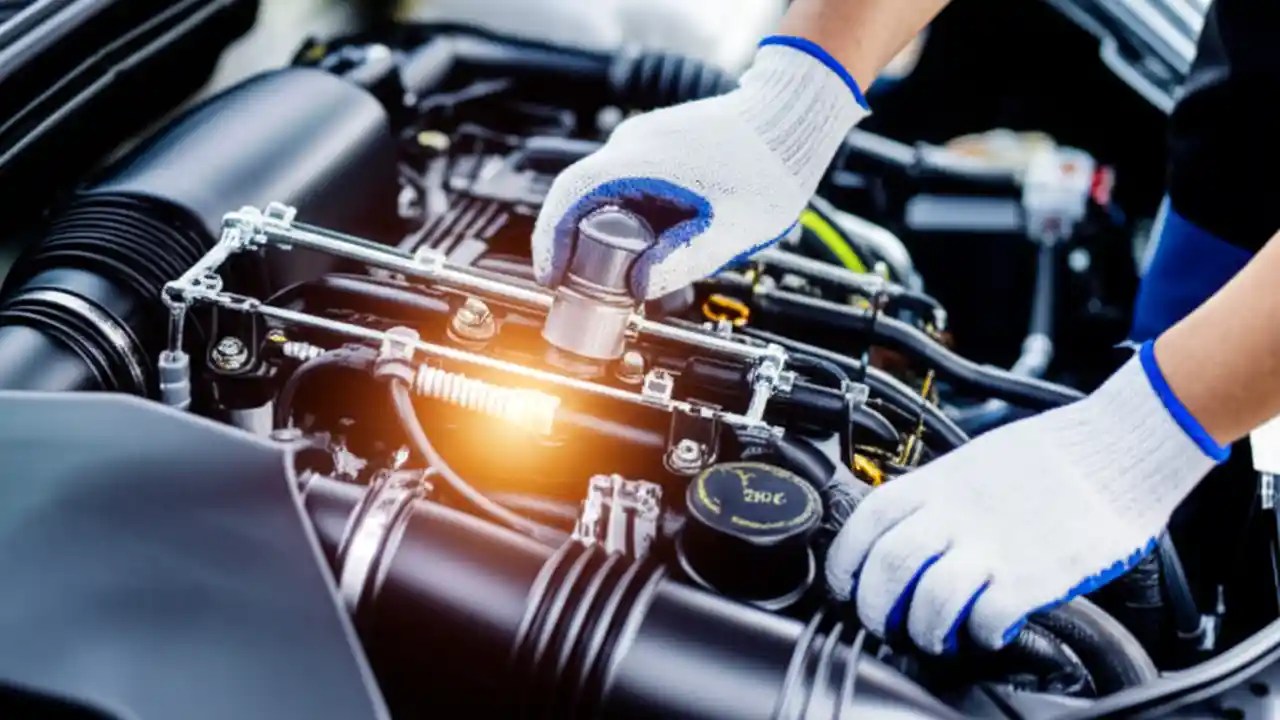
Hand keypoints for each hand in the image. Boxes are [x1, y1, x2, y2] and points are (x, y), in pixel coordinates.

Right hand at [532, 38, 869, 299]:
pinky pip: (627, 188)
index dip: (551, 240)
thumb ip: (681, 262)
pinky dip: (626, 221)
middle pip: (580, 200)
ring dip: (605, 236)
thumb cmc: (768, 168)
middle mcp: (632, 147)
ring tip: (623, 274)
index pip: (569, 198)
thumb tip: (638, 287)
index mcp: (639, 163)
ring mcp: (644, 145)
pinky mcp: (659, 151)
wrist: (792, 121)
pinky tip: (652, 246)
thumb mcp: (729, 231)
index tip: (551, 275)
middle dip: (576, 247)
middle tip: (584, 287)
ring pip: (604, 196)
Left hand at [825, 344, 1226, 654]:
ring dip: (925, 631)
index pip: (865, 522)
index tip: (847, 586)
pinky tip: (990, 630)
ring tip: (937, 638)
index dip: (844, 562)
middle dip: (875, 609)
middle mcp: (956, 513)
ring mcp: (993, 544)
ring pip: (929, 601)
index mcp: (938, 482)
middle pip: (887, 568)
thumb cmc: (1053, 455)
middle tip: (887, 625)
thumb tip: (909, 530)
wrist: (1118, 447)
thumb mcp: (974, 459)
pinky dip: (981, 636)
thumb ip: (938, 495)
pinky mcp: (1032, 574)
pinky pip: (987, 619)